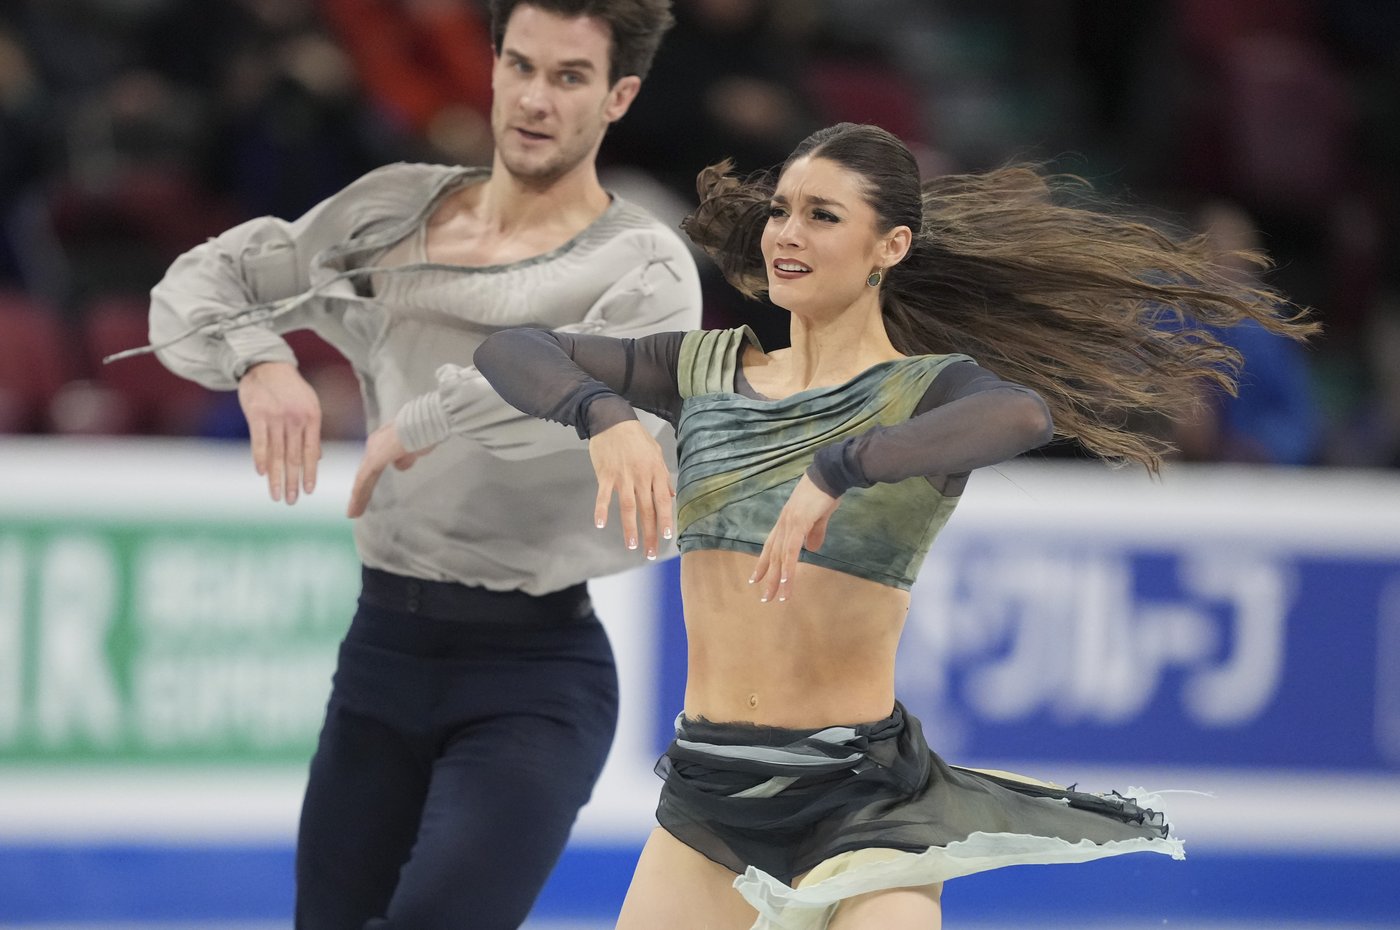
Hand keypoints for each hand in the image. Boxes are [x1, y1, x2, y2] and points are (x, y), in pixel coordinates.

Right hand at [238, 361, 321, 504]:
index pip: (311, 452)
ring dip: (276, 477)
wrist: (266, 365)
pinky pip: (258, 441)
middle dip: (293, 482)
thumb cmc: (290, 388)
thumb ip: (312, 432)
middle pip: (293, 457)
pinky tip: (261, 474)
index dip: (310, 473)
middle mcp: (295, 419)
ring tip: (276, 495)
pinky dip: (259, 458)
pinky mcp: (256, 414)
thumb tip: (317, 459)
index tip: (308, 491)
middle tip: (292, 501)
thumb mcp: (310, 405)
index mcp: (311, 418)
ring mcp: (275, 417)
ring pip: (276, 454)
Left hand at [347, 421, 430, 517]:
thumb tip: (399, 465)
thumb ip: (405, 456)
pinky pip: (363, 481)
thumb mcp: (414, 447)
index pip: (372, 466)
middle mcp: (374, 446)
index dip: (368, 481)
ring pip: (362, 479)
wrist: (425, 422)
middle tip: (354, 509)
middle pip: (365, 474)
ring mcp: (373, 452)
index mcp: (382, 442)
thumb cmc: (424, 430)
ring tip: (353, 514)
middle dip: (360, 492)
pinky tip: (356, 507)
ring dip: (358, 498)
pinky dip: (359, 495)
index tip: (366, 494)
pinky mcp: (375, 460)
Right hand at [589, 419, 673, 559]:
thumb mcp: (656, 452)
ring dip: (630, 529)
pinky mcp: (606, 475)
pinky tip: (601, 525)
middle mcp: (641, 477)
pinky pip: (604, 496)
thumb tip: (670, 496)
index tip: (668, 537)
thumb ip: (663, 476)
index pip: (663, 501)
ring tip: (631, 546)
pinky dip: (601, 510)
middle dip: (650, 533)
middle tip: (651, 552)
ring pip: (628, 508)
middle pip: (647, 510)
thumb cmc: (636, 437)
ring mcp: (623, 477)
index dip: (666, 520)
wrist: (612, 419)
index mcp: (655, 472)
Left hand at [750, 475, 839, 602]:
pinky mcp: (799, 524)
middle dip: (768, 577)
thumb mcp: (820, 516)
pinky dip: (788, 565)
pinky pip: (791, 549)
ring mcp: (789, 524)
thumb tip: (813, 548)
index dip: (763, 563)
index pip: (771, 546)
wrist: (830, 474)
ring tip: (775, 595)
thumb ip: (815, 533)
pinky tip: (786, 579)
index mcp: (786, 522)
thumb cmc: (825, 492)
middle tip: (765, 597)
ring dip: (777, 578)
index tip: (756, 579)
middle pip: (772, 555)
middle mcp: (783, 524)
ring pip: (780, 556)